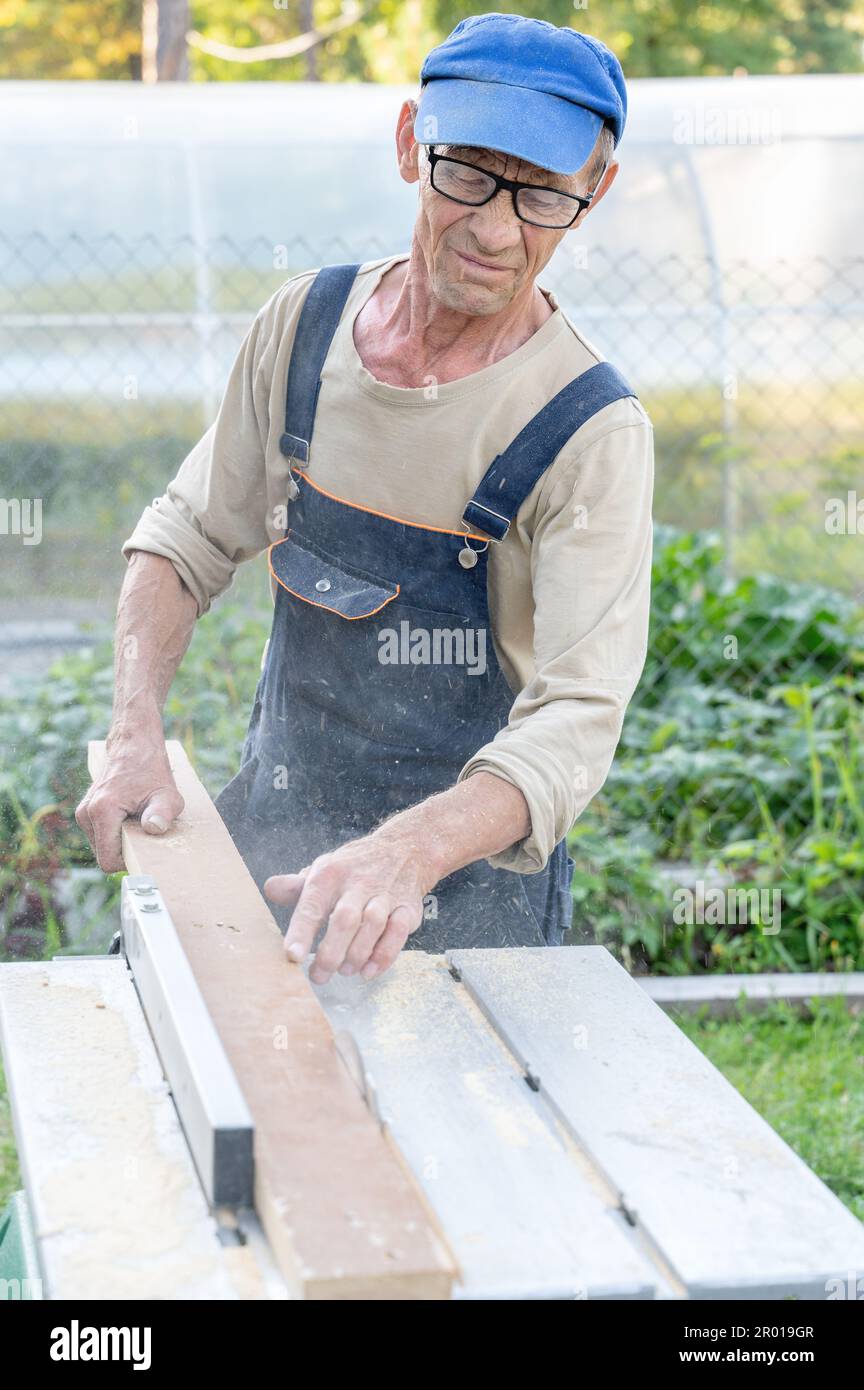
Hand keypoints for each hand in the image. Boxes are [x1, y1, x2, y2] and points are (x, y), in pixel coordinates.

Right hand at [75, 735, 184, 871]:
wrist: (134, 745)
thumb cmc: (153, 770)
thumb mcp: (167, 795)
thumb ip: (163, 813)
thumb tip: (154, 828)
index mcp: (102, 811)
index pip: (107, 860)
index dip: (128, 862)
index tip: (146, 850)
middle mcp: (86, 813)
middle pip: (104, 854)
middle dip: (126, 850)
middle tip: (144, 832)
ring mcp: (83, 813)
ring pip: (102, 846)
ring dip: (121, 841)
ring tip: (137, 821)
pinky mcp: (86, 812)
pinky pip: (101, 835)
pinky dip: (115, 833)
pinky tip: (130, 818)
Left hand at [263, 828, 434, 984]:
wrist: (405, 849)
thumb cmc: (355, 868)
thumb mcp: (325, 869)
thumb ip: (297, 886)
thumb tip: (270, 889)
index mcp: (331, 874)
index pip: (312, 904)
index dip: (301, 932)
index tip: (292, 956)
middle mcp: (358, 883)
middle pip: (344, 919)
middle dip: (331, 952)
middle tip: (319, 976)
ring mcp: (385, 895)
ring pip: (372, 925)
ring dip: (357, 954)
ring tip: (344, 971)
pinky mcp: (408, 908)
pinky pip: (398, 933)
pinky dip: (384, 955)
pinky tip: (369, 971)